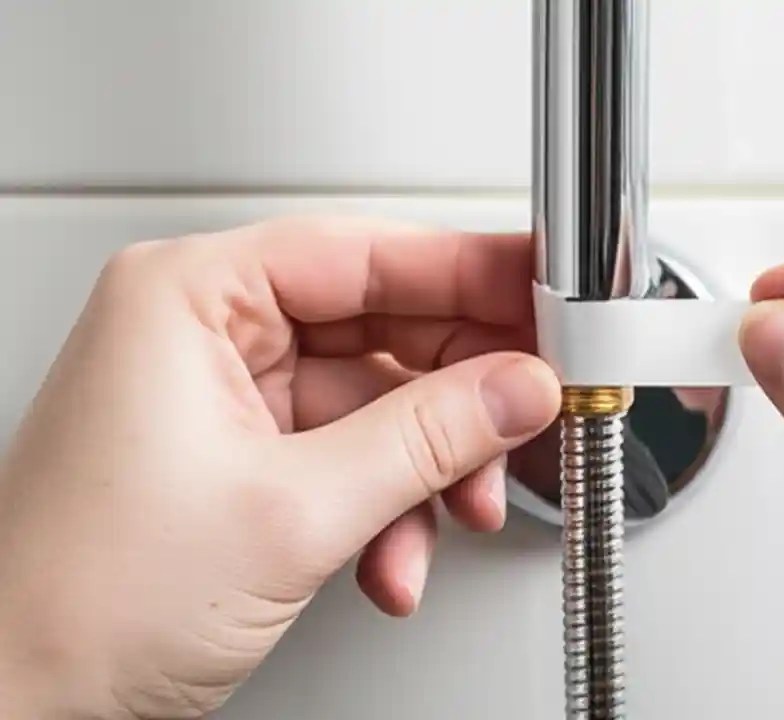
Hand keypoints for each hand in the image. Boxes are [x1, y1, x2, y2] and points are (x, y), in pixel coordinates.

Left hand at [0, 217, 561, 717]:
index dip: (469, 272)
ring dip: (427, 473)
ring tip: (454, 517)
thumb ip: (426, 438)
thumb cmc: (79, 606)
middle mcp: (204, 337)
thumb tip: (517, 387)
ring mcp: (223, 402)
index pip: (364, 254)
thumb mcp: (293, 511)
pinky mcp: (240, 461)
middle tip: (527, 416)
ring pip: (376, 404)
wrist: (17, 709)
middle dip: (457, 398)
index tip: (544, 293)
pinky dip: (388, 509)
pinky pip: (349, 458)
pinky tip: (392, 561)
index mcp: (189, 301)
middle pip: (381, 329)